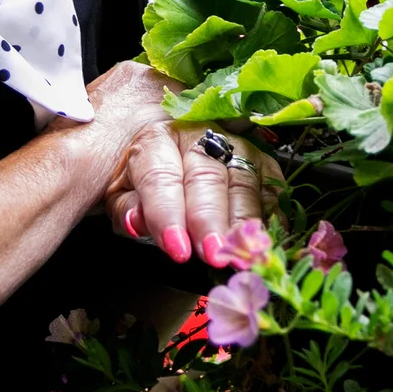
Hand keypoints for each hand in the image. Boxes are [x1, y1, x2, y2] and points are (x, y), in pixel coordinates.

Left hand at [105, 123, 279, 269]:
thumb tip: (137, 223)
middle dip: (210, 218)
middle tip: (213, 254)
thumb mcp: (120, 191)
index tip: (177, 248)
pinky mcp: (261, 161)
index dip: (168, 214)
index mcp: (156, 140)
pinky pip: (271, 186)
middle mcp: (198, 137)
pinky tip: (265, 240)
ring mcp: (234, 146)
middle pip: (207, 176)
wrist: (167, 151)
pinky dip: (272, 214)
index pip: (160, 177)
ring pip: (242, 180)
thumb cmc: (143, 178)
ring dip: (243, 221)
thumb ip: (127, 208)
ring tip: (241, 253)